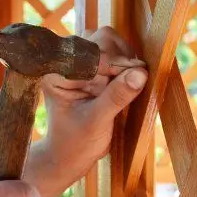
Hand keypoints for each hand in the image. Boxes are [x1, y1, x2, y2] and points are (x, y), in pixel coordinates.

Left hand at [40, 26, 147, 175]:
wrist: (70, 156)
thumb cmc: (75, 143)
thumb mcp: (97, 123)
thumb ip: (116, 97)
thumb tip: (141, 73)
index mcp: (56, 72)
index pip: (89, 52)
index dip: (114, 61)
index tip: (136, 73)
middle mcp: (66, 61)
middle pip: (101, 40)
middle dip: (121, 59)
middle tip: (134, 80)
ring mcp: (80, 62)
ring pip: (110, 43)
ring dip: (125, 61)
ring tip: (128, 87)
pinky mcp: (93, 67)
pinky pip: (115, 54)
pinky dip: (126, 66)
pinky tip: (127, 84)